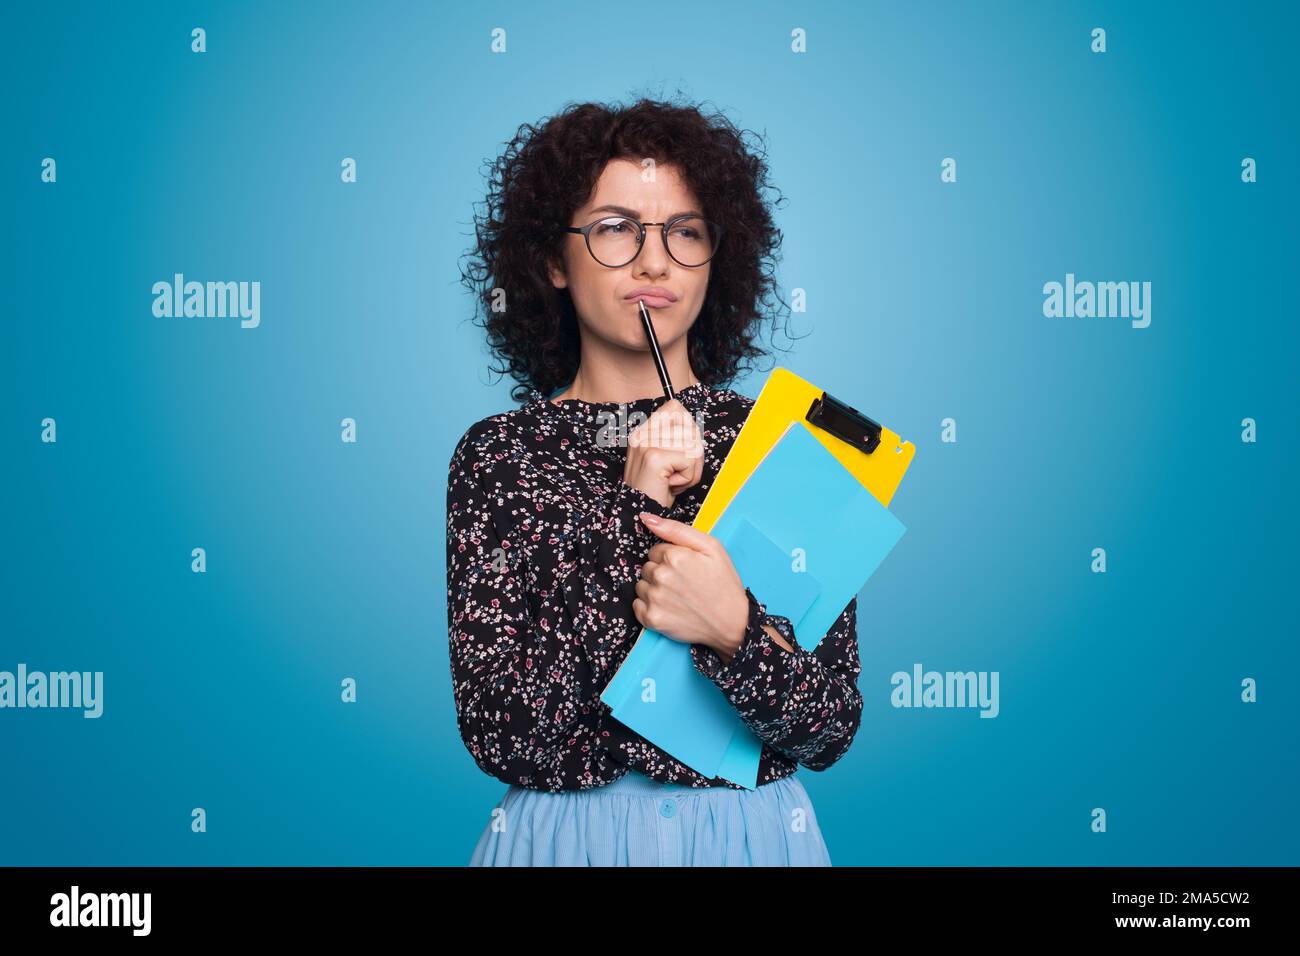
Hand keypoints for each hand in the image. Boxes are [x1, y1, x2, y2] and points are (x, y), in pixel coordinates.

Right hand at [623, 398, 703, 508]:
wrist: (639, 517)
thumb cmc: (657, 491)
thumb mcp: (666, 459)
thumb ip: (676, 438)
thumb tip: (693, 425)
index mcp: (643, 430)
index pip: (676, 407)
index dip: (688, 429)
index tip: (678, 454)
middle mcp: (642, 433)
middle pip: (689, 425)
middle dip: (693, 454)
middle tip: (677, 472)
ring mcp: (646, 443)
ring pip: (693, 444)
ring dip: (692, 469)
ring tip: (674, 480)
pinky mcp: (654, 457)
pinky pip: (690, 459)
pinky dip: (688, 478)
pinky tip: (671, 485)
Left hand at [632, 512, 748, 656]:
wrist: (733, 623)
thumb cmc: (724, 583)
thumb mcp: (711, 547)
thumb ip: (675, 529)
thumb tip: (645, 518)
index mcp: (674, 556)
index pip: (655, 550)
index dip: (671, 558)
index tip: (686, 568)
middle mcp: (661, 576)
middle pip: (647, 567)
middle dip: (661, 572)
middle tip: (684, 583)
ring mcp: (655, 599)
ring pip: (641, 585)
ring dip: (654, 589)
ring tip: (677, 596)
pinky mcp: (652, 619)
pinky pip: (637, 606)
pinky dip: (648, 607)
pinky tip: (668, 608)